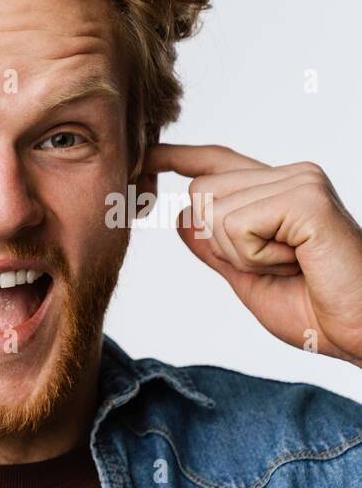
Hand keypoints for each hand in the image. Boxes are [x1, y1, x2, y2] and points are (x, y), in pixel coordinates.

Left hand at [146, 143, 361, 364]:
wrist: (361, 331)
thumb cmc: (317, 310)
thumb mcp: (248, 278)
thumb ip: (215, 248)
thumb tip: (180, 218)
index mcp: (277, 192)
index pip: (217, 163)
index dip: (178, 158)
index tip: (147, 156)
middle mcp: (290, 176)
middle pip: (199, 193)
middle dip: (220, 243)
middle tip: (277, 265)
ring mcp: (300, 181)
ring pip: (212, 210)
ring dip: (241, 255)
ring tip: (292, 264)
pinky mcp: (306, 198)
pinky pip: (235, 225)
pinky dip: (255, 257)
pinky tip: (296, 262)